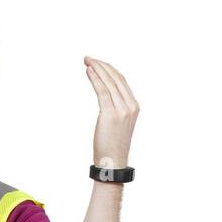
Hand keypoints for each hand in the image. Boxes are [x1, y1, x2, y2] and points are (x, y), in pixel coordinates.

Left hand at [84, 56, 139, 170]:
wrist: (113, 163)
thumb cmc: (112, 146)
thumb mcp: (118, 123)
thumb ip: (116, 108)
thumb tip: (105, 95)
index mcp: (135, 106)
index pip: (122, 81)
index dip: (109, 69)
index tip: (98, 62)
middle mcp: (131, 105)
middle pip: (116, 78)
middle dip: (102, 65)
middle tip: (88, 58)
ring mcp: (122, 110)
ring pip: (109, 82)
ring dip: (97, 69)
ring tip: (87, 62)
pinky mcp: (111, 115)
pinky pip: (102, 92)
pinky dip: (95, 80)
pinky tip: (89, 72)